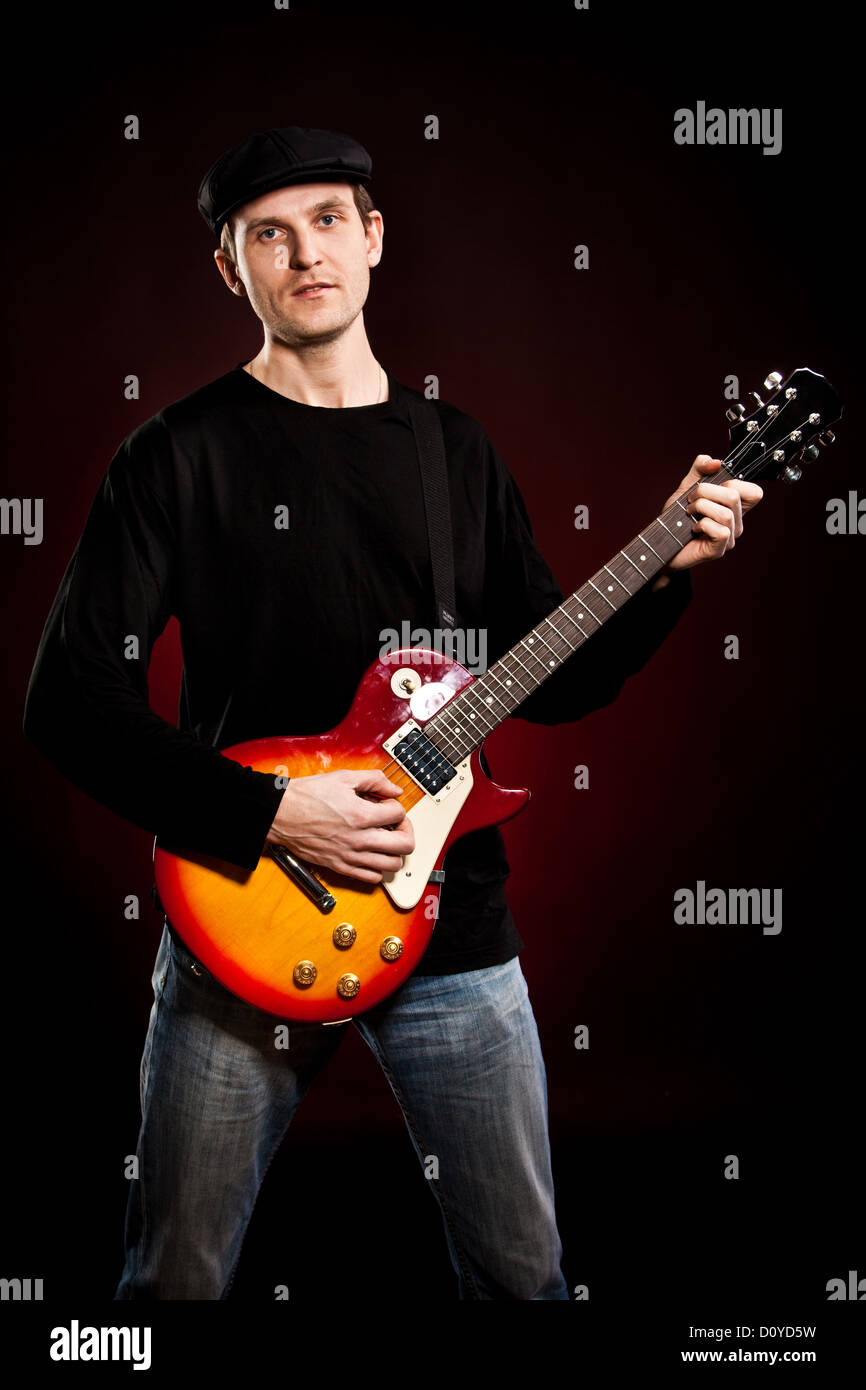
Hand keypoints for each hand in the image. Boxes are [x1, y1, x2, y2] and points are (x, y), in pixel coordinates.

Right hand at [266, 768, 414, 883]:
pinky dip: (378, 868)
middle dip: (406, 831)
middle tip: (396, 825)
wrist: (279, 815)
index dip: (396, 805)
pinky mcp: (340, 867)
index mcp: (361, 815)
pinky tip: (371, 854)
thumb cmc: (306, 796)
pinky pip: (372, 878)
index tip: (387, 804)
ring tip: (386, 840)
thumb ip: (373, 780)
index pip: (399, 813)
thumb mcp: (342, 778)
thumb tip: (394, 789)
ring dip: (394, 851)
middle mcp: (358, 839)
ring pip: (391, 865)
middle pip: (405, 845)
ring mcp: (350, 856)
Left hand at [659, 455, 763, 572]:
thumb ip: (699, 470)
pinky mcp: (719, 551)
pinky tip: (693, 529)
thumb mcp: (686, 488)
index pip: (755, 492)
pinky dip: (702, 525)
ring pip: (726, 513)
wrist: (659, 544)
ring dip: (701, 507)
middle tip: (691, 499)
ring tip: (689, 513)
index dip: (735, 482)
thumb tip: (715, 462)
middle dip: (706, 491)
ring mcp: (729, 539)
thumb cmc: (675, 520)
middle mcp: (736, 523)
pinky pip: (721, 531)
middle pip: (735, 496)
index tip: (712, 486)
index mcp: (734, 508)